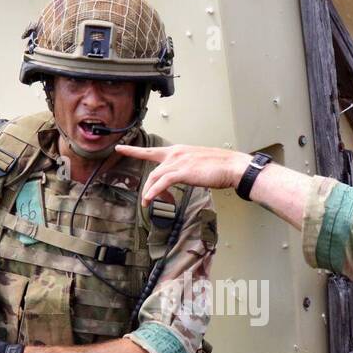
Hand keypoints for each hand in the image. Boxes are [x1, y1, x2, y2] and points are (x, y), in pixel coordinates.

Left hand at [114, 143, 250, 205]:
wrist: (231, 166)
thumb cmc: (220, 167)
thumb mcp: (198, 164)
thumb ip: (187, 168)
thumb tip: (185, 176)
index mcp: (179, 151)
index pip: (152, 151)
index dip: (134, 151)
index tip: (120, 148)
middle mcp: (176, 153)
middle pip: (152, 170)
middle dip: (146, 186)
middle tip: (144, 199)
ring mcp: (178, 161)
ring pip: (155, 177)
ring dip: (150, 193)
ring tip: (148, 204)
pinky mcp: (182, 171)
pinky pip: (162, 183)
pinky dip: (154, 192)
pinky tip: (149, 200)